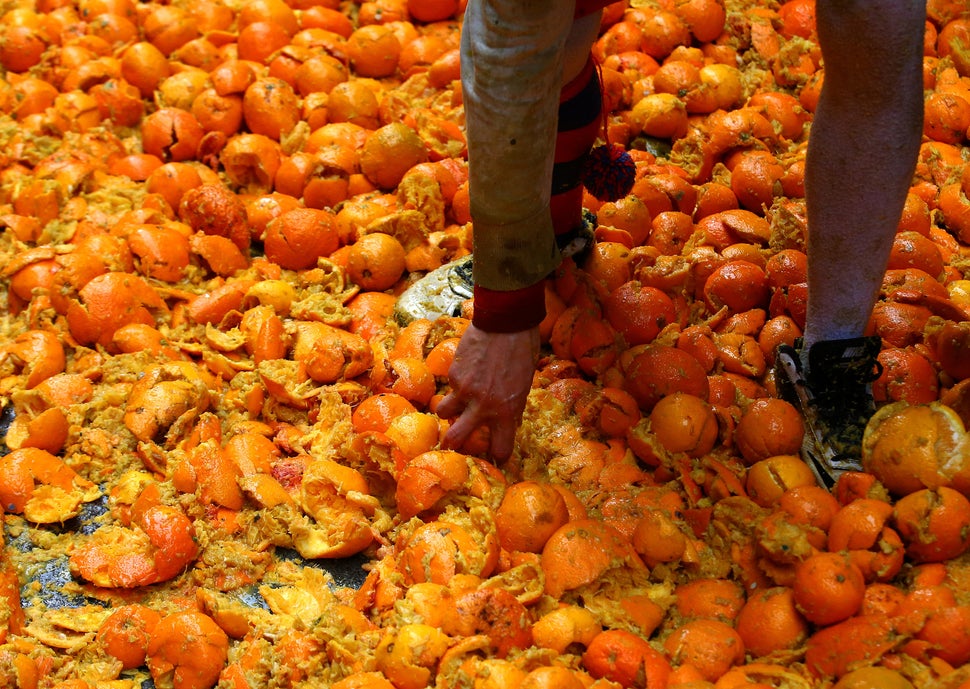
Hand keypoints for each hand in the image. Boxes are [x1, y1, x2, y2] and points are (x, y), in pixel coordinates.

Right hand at [436, 324, 539, 460]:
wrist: (505, 322)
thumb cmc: (522, 351)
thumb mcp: (524, 384)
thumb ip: (511, 405)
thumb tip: (505, 418)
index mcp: (506, 412)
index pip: (500, 447)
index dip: (497, 454)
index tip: (495, 456)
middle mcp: (482, 406)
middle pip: (456, 439)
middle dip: (452, 445)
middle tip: (452, 445)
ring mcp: (464, 390)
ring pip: (444, 412)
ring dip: (448, 411)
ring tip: (454, 404)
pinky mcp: (453, 374)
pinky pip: (450, 386)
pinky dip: (455, 383)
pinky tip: (466, 369)